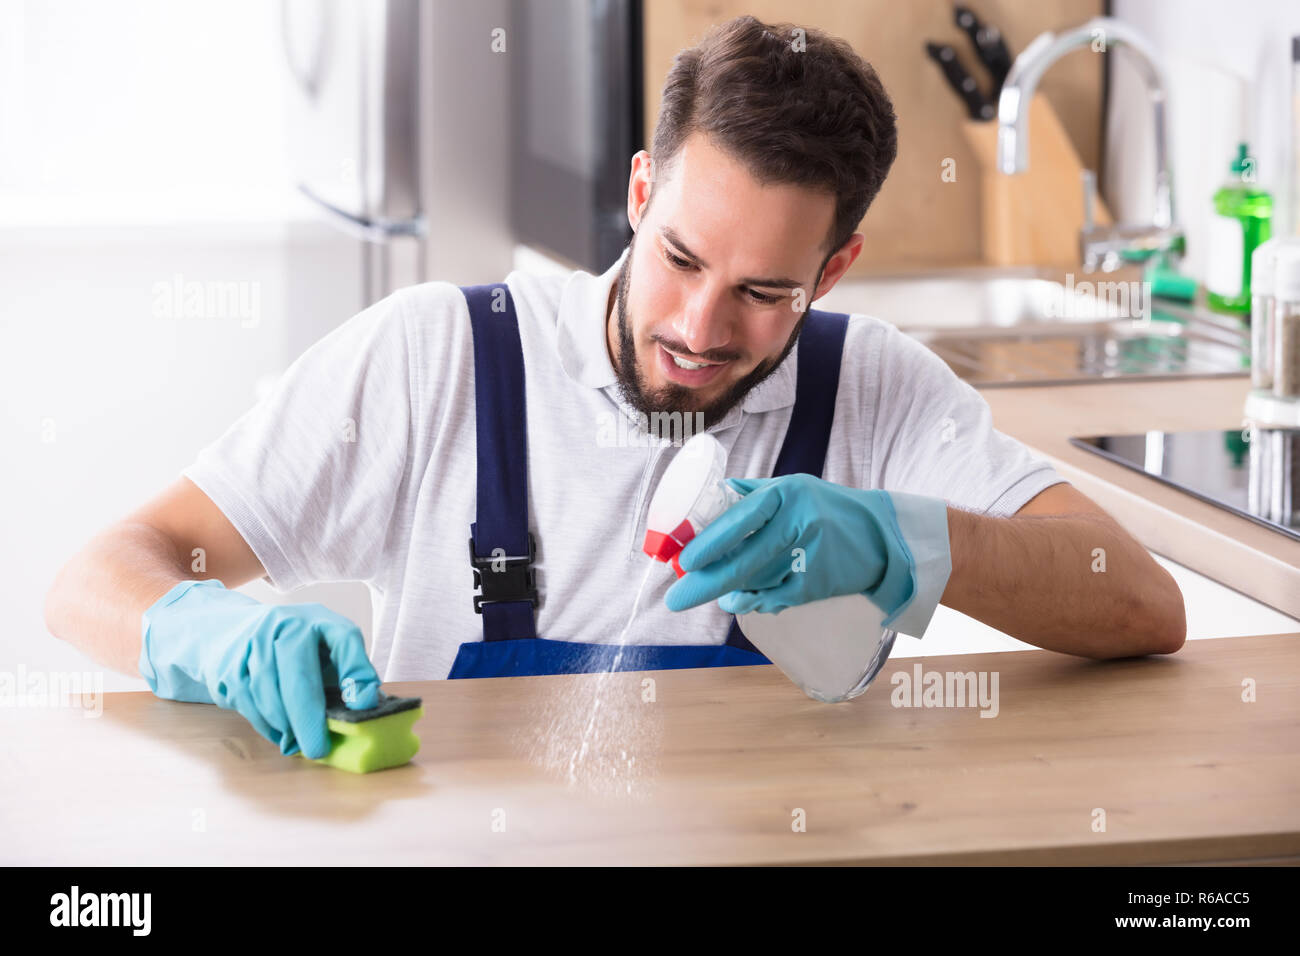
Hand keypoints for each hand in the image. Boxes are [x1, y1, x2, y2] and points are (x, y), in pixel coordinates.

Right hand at [139, 580, 380, 757]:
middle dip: (308, 719)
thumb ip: (349, 670)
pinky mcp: (227, 666)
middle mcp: (283, 625)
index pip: (344, 639)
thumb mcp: (326, 646)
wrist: (226, 628)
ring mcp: (251, 644)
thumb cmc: (292, 645)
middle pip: (297, 677)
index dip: (356, 671)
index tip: (362, 704)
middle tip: (318, 749)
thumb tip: (365, 704)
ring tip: (300, 742)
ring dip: (286, 726)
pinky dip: (266, 725)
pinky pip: (247, 704)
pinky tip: (280, 733)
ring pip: (269, 695)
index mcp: (317, 619)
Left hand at [663, 475, 951, 635]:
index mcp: (787, 494)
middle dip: (704, 584)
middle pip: (743, 561)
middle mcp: (799, 523)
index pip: (740, 519)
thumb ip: (754, 494)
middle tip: (676, 599)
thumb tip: (713, 492)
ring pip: (757, 584)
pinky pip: (776, 599)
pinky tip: (743, 602)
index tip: (684, 562)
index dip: (709, 543)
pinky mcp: (818, 585)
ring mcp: (811, 557)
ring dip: (729, 594)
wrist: (880, 537)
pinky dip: (756, 603)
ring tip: (715, 597)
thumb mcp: (794, 488)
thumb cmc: (827, 508)